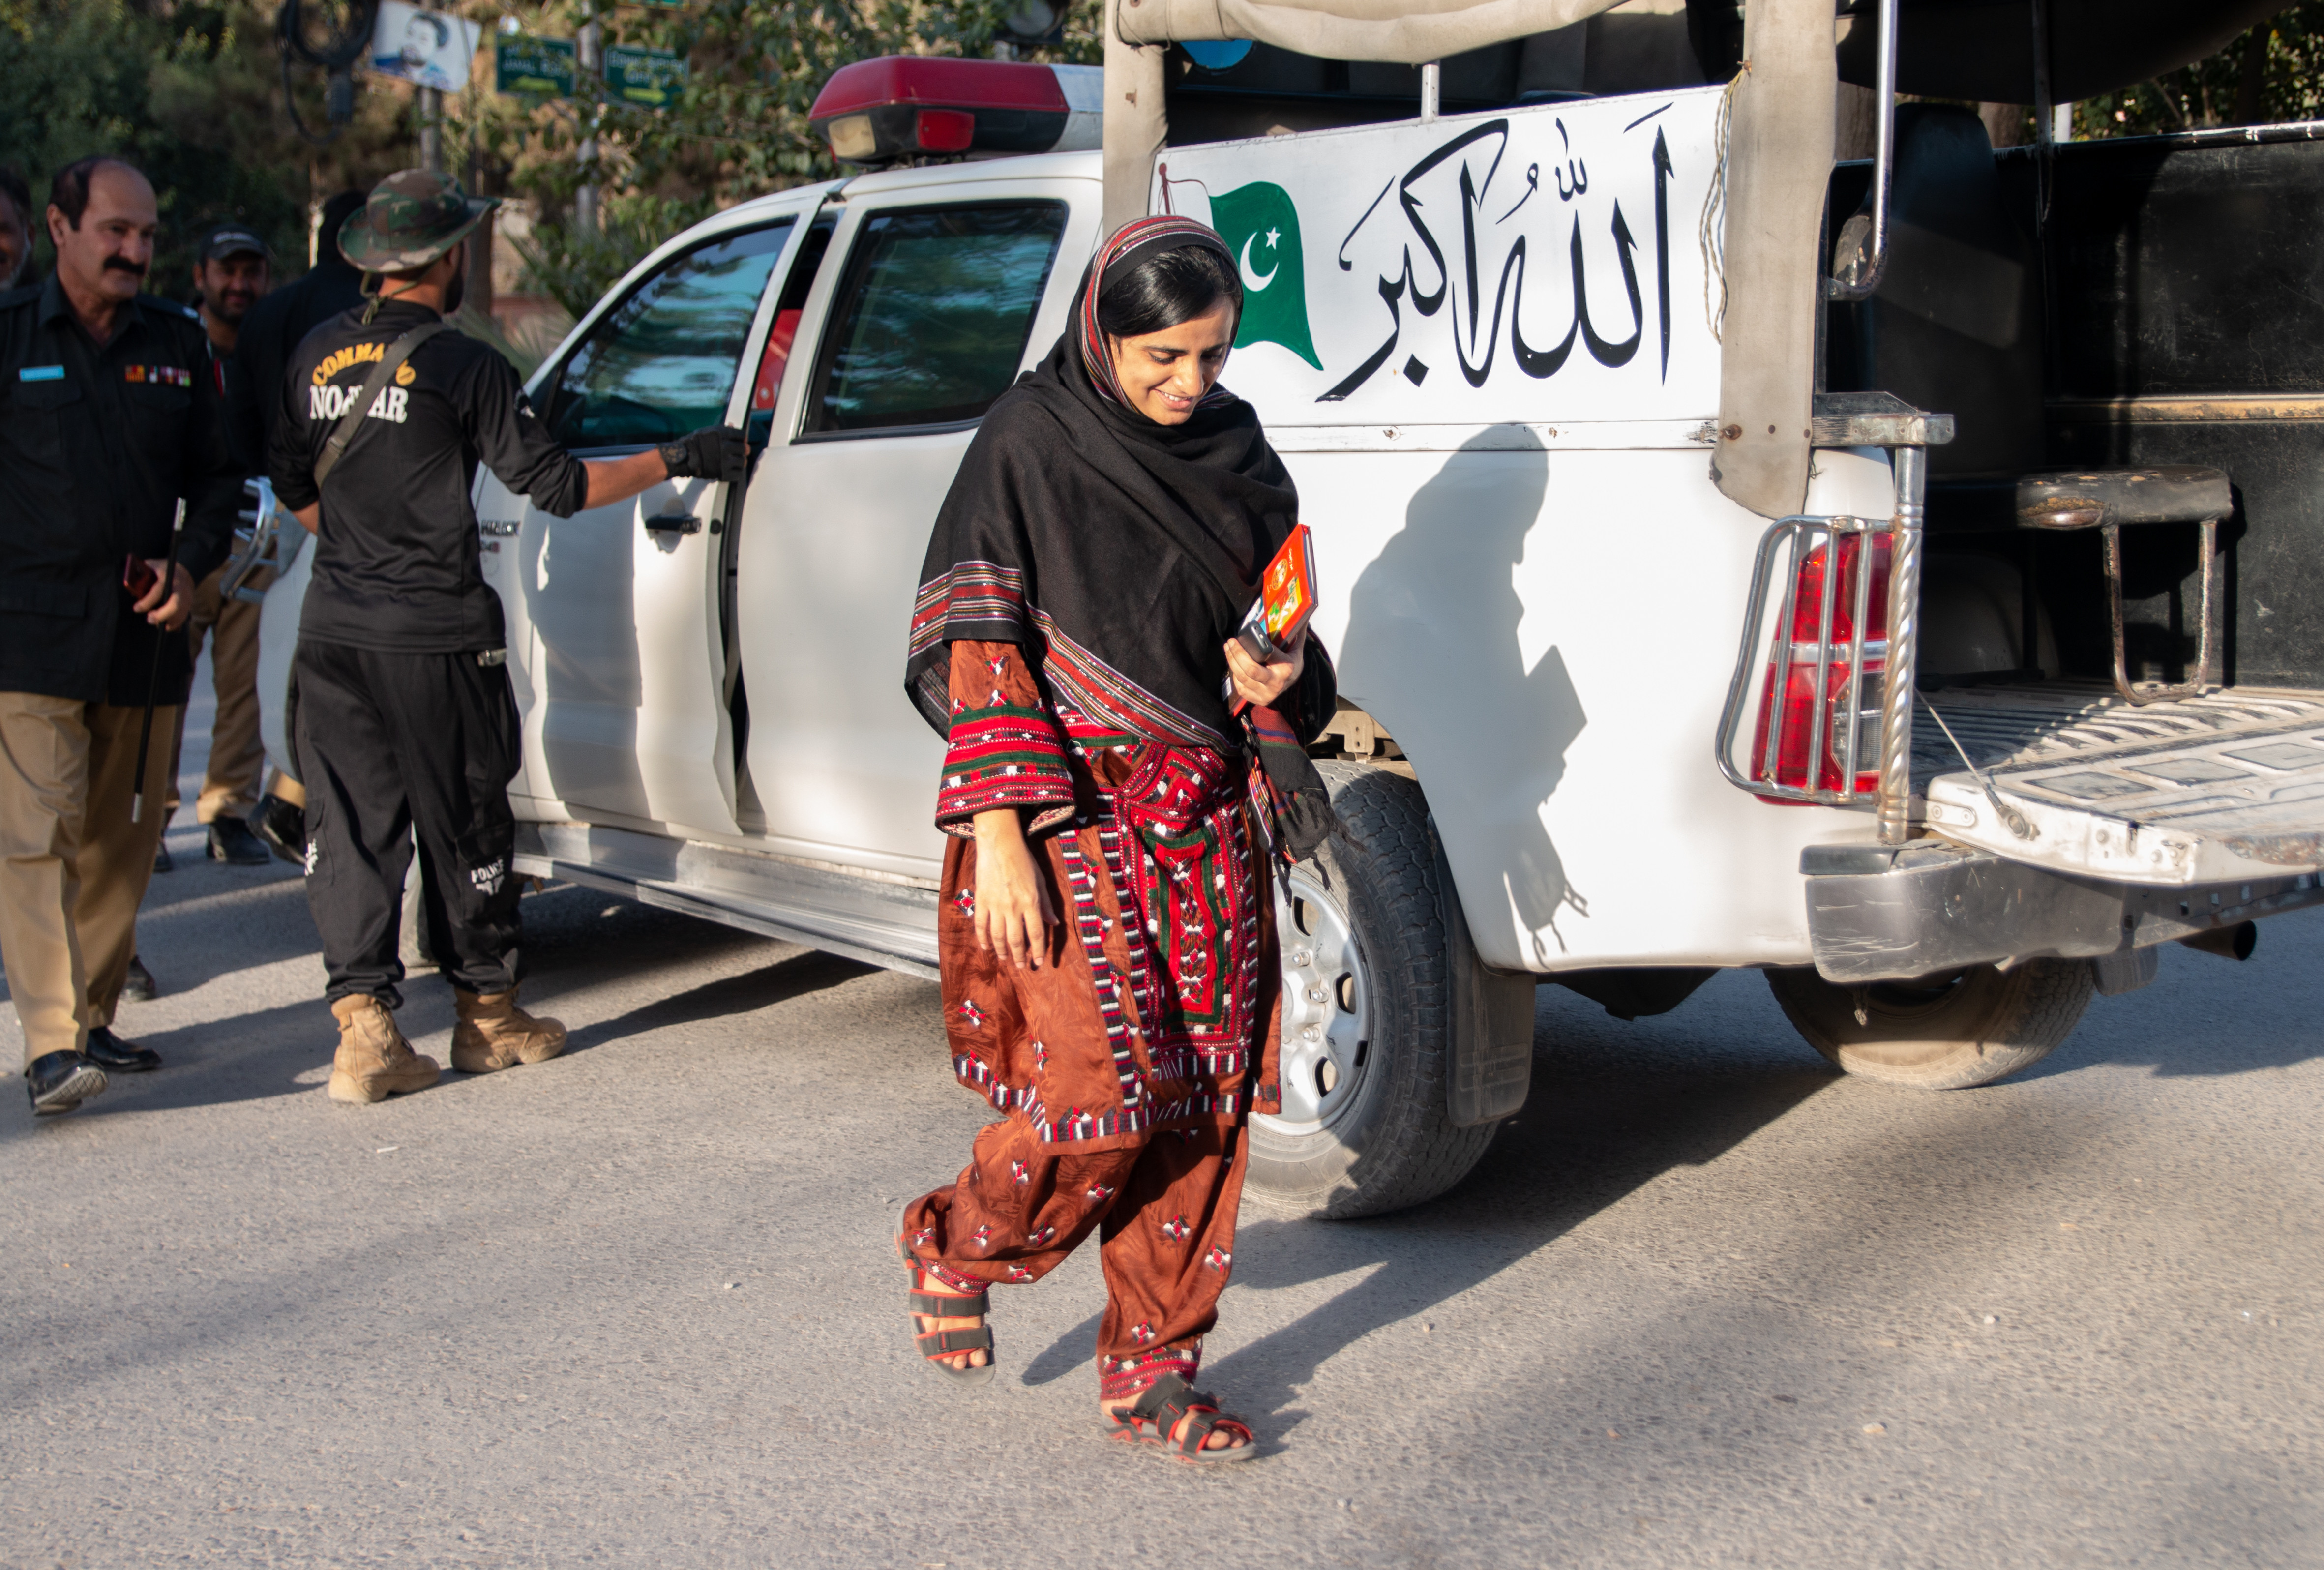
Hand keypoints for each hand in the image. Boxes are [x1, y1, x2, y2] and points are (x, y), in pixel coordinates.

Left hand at [136, 561, 192, 630]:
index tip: (136, 609)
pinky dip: (174, 624)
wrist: (185, 572)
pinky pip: (183, 617)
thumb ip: (141, 571)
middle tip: (149, 619)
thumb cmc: (163, 569)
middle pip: (174, 605)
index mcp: (168, 577)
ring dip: (167, 621)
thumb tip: (129, 582)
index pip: (157, 592)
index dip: (146, 602)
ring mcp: (187, 597)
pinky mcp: (189, 605)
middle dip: (161, 615)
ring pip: (180, 614)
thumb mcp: (152, 564)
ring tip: (155, 623)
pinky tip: (165, 625)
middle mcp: (179, 588)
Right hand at [658, 424, 747, 484]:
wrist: (683, 458)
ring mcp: (724, 461)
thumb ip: (722, 430)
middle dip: (743, 450)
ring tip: (733, 461)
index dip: (742, 438)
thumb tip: (733, 425)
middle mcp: (725, 446)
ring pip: (742, 462)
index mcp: (722, 433)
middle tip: (739, 453)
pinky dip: (735, 472)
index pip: (742, 435)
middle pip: (744, 449)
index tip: (740, 441)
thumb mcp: (707, 431)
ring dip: (739, 462)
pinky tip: (730, 469)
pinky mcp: (723, 473)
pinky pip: (737, 474)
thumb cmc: (694, 443)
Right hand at [972, 808, 1057, 971]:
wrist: (1000, 845)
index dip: (1038, 950)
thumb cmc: (1024, 860)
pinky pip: (980, 925)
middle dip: (1020, 956)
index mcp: (1031, 902)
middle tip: (1022, 966)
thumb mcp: (1040, 881)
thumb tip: (1054, 924)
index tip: (1038, 961)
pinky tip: (986, 947)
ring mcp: (995, 904)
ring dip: (1002, 950)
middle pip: (1016, 939)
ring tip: (1005, 959)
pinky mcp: (981, 900)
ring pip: (997, 935)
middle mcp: (1013, 907)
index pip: (1036, 933)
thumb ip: (1047, 904)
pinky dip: (983, 938)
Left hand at [1224, 632, 1303, 709]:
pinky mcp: (1258, 700)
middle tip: (1230, 642)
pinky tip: (1234, 664)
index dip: (1250, 647)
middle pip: (1250, 670)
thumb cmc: (1291, 661)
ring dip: (1231, 662)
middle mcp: (1276, 684)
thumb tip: (1302, 614)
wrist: (1293, 682)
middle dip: (1236, 654)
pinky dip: (1235, 675)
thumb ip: (1297, 632)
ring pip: (1242, 679)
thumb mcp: (1296, 647)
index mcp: (1286, 669)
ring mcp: (1266, 694)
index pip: (1266, 655)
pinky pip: (1240, 688)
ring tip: (1228, 649)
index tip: (1239, 637)